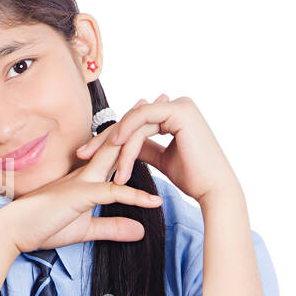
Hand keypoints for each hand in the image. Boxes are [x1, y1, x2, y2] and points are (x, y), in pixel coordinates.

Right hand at [0, 130, 163, 254]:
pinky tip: (155, 201)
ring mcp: (82, 182)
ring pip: (115, 157)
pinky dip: (134, 197)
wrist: (13, 231)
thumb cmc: (41, 226)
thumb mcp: (84, 230)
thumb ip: (112, 228)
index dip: (133, 134)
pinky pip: (111, 193)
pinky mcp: (79, 197)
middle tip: (161, 99)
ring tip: (168, 128)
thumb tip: (139, 230)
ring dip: (142, 143)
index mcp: (85, 177)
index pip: (113, 150)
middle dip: (140, 121)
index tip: (151, 118)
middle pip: (117, 141)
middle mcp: (85, 173)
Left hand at [76, 95, 239, 203]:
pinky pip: (143, 119)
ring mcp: (180, 105)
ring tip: (106, 168)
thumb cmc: (193, 178)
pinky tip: (116, 151)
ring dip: (117, 145)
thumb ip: (143, 147)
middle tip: (82, 155)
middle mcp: (178, 105)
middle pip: (130, 119)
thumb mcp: (160, 158)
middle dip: (104, 139)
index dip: (109, 138)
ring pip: (134, 121)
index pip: (133, 122)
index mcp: (174, 114)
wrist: (213, 190)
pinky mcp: (180, 110)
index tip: (87, 154)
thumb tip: (122, 145)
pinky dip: (127, 134)